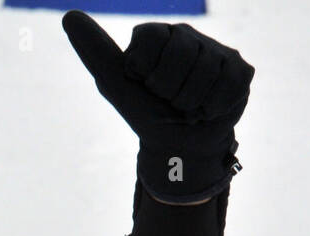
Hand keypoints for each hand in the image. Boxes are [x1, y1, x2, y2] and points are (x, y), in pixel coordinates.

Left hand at [62, 12, 253, 203]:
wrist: (178, 146)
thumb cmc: (145, 112)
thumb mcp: (115, 84)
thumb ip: (95, 50)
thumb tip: (69, 16)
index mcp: (155, 34)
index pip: (149, 39)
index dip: (145, 71)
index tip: (143, 84)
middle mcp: (186, 35)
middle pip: (180, 54)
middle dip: (170, 90)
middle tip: (169, 100)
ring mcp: (216, 49)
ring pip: (207, 69)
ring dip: (193, 102)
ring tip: (189, 107)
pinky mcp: (240, 67)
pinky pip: (230, 81)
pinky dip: (216, 105)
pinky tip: (210, 108)